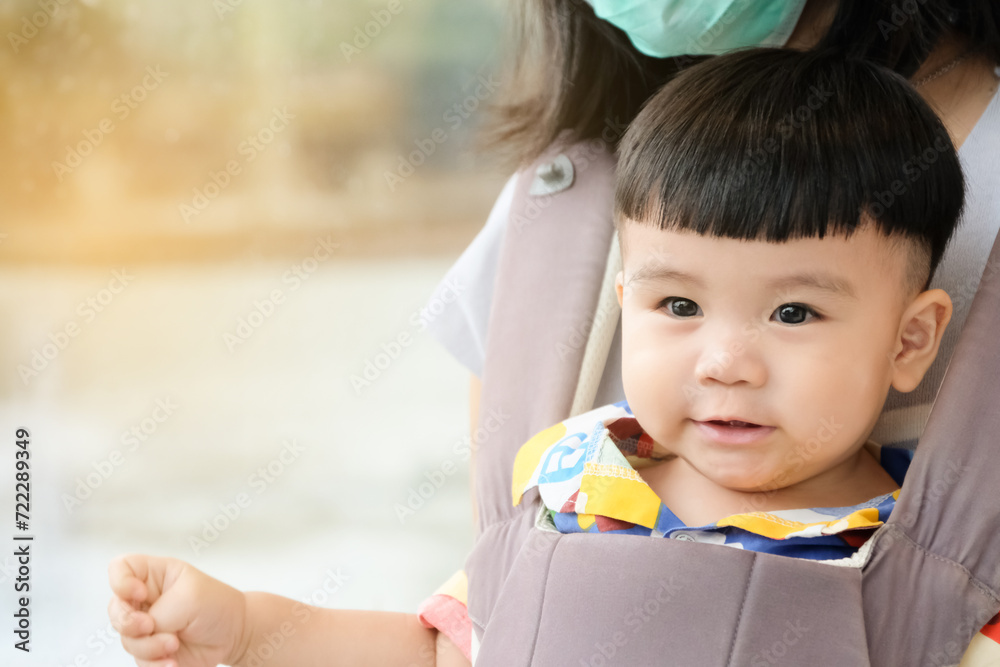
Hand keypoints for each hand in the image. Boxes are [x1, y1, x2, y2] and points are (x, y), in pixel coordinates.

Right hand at [108, 553, 248, 666]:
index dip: (120, 582)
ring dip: (150, 647)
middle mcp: (144, 600)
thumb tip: (143, 633)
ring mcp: (145, 626)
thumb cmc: (216, 604)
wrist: (234, 634)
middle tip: (150, 626)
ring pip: (127, 640)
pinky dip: (155, 664)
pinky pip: (139, 660)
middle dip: (129, 623)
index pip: (119, 568)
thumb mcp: (188, 597)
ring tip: (174, 644)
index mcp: (154, 575)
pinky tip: (173, 662)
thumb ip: (158, 613)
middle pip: (116, 609)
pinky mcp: (150, 649)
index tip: (139, 593)